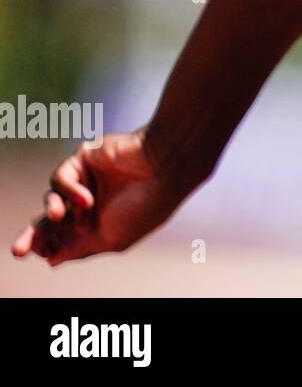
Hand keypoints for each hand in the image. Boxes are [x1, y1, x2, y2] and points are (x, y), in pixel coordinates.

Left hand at [10, 128, 184, 265]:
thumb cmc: (146, 205)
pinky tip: (87, 197)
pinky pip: (61, 178)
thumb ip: (80, 249)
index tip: (38, 255)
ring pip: (52, 200)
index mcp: (100, 224)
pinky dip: (69, 191)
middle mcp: (91, 203)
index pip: (63, 238)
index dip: (47, 246)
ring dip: (55, 212)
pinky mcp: (83, 159)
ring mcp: (87, 180)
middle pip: (50, 221)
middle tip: (19, 252)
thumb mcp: (112, 238)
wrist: (164, 166)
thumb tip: (52, 261)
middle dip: (34, 236)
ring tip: (66, 217)